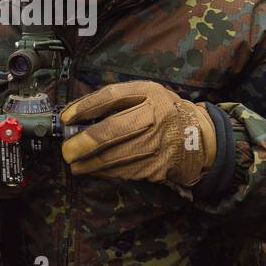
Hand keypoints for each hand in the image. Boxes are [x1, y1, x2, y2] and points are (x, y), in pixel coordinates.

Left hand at [60, 81, 215, 186]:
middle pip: (110, 130)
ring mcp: (156, 144)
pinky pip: (123, 171)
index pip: (111, 96)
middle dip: (82, 142)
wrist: (200, 138)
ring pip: (113, 156)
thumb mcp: (148, 95)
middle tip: (66, 150)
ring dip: (88, 162)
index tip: (65, 118)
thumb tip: (78, 112)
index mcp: (149, 94)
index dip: (85, 107)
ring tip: (74, 163)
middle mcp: (154, 117)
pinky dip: (104, 172)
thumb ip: (119, 99)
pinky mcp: (156, 166)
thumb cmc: (164, 113)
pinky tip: (93, 169)